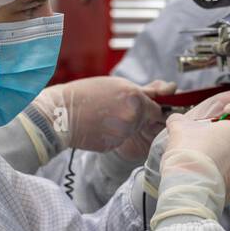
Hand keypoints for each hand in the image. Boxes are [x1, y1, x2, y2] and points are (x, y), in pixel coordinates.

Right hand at [38, 77, 172, 158]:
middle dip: (136, 117)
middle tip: (114, 111)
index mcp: (135, 97)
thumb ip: (145, 91)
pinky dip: (114, 135)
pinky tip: (99, 127)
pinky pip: (121, 140)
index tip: (146, 108)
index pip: (157, 108)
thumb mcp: (116, 85)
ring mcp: (124, 132)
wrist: (58, 114)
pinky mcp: (114, 145)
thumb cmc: (84, 95)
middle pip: (146, 120)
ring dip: (124, 126)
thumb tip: (171, 88)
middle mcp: (133, 115)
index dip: (151, 108)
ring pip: (133, 131)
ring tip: (104, 117)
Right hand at [161, 114, 229, 207]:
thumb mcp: (179, 129)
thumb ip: (179, 121)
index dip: (212, 140)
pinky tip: (215, 184)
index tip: (201, 147)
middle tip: (204, 161)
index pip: (226, 132)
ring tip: (208, 174)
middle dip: (221, 154)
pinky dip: (229, 183)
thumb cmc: (188, 152)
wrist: (192, 182)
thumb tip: (175, 119)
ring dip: (225, 168)